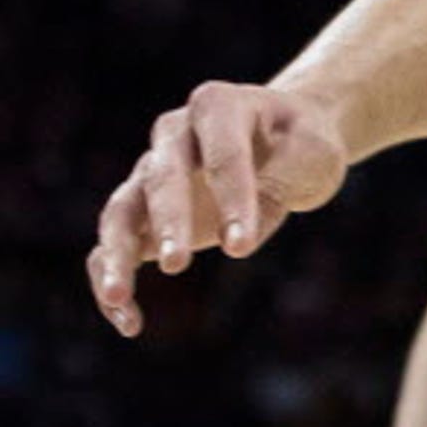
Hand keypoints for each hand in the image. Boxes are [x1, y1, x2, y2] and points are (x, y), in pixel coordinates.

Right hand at [90, 82, 349, 336]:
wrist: (286, 142)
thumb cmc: (302, 143)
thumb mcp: (314, 150)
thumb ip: (284, 176)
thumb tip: (239, 237)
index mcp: (219, 105)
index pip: (222, 154)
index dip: (231, 198)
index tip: (242, 248)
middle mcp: (173, 135)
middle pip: (161, 178)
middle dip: (169, 222)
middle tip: (180, 266)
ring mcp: (151, 173)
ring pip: (120, 212)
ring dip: (117, 256)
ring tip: (119, 300)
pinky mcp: (143, 213)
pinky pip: (114, 244)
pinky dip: (111, 277)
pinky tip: (128, 321)